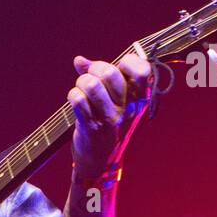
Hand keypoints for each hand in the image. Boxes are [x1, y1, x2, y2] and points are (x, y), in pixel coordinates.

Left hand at [68, 44, 151, 182]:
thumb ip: (98, 73)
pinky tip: (75, 100)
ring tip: (81, 89)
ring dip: (81, 82)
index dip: (128, 62)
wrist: (98, 155)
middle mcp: (126, 108)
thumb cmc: (104, 118)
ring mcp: (109, 118)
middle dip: (94, 69)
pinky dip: (73, 95)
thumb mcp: (112, 96)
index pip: (142, 71)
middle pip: (110, 73)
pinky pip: (78, 100)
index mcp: (137, 98)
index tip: (119, 66)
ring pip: (92, 85)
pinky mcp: (93, 127)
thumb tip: (79, 61)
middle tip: (90, 77)